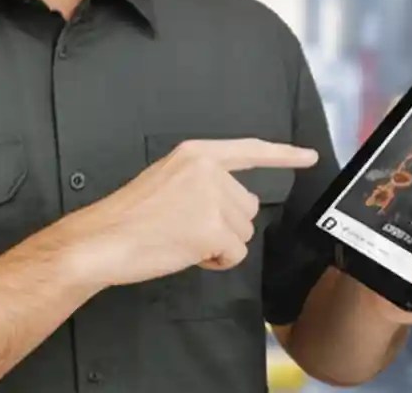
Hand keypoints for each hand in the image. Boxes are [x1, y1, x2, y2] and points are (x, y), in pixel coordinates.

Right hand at [60, 138, 317, 287]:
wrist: (102, 239)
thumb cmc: (129, 218)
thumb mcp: (168, 180)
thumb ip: (203, 182)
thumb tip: (238, 204)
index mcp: (196, 153)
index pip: (250, 150)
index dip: (284, 155)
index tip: (309, 156)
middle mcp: (209, 169)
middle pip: (247, 206)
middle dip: (224, 225)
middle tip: (183, 228)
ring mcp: (211, 197)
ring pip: (244, 232)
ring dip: (219, 244)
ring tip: (180, 239)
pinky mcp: (212, 228)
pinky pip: (235, 254)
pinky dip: (216, 261)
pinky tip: (186, 253)